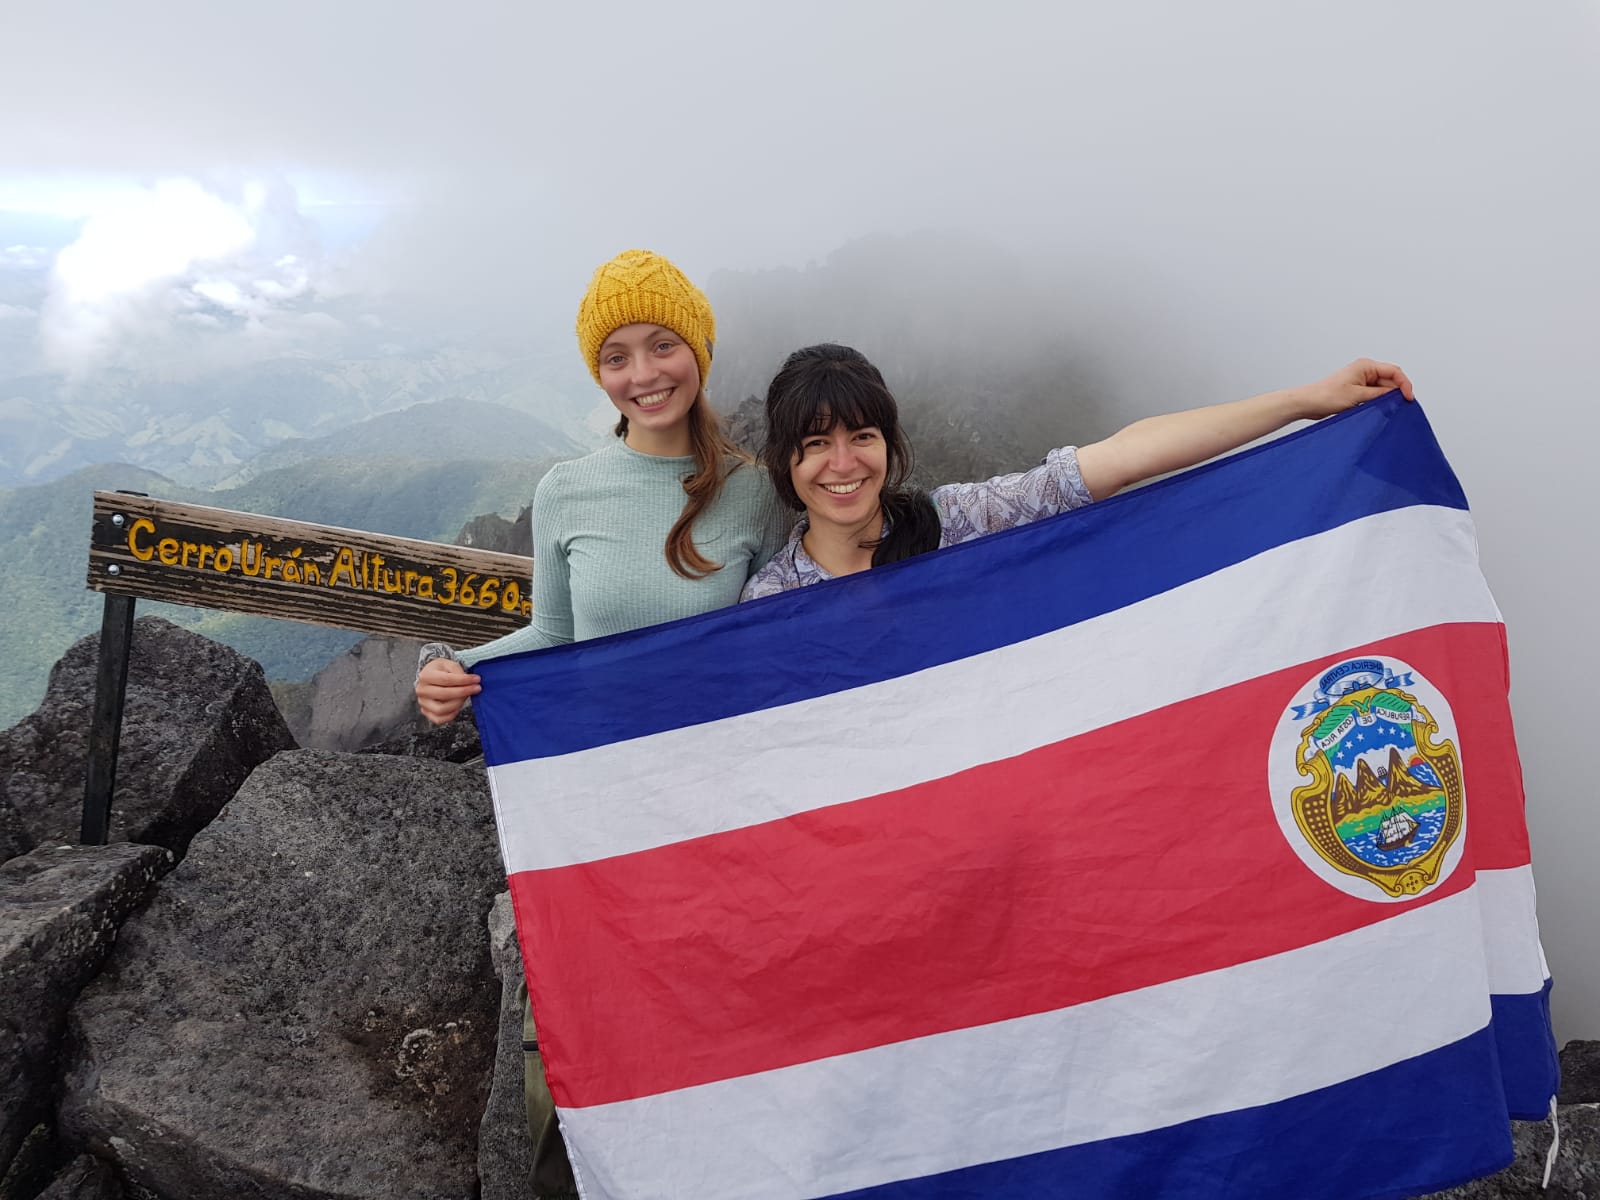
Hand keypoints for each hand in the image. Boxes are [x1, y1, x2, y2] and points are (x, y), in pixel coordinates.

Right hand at [416, 657, 480, 725]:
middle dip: (464, 692)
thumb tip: (467, 681)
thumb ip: (457, 670)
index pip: (446, 680)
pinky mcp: (426, 712)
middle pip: (444, 694)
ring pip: (441, 709)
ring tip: (466, 696)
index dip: (463, 680)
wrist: (430, 678)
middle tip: (476, 688)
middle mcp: (422, 690)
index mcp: (426, 675)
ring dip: (458, 704)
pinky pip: (439, 719)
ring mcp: (423, 703)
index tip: (476, 679)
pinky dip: (451, 715)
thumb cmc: (440, 670)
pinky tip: (458, 707)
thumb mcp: (448, 664)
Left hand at [1294, 358, 1414, 419]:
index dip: (1405, 384)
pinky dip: (1378, 402)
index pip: (1394, 371)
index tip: (1408, 398)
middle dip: (1396, 393)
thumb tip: (1396, 395)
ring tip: (1386, 409)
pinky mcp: (1357, 390)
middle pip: (1390, 380)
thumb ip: (1380, 395)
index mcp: (1366, 366)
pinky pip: (1374, 395)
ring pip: (1383, 389)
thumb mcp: (1358, 396)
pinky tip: (1378, 409)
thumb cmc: (1326, 396)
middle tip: (1400, 407)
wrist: (1308, 403)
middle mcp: (1365, 370)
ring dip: (1386, 399)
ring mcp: (1361, 380)